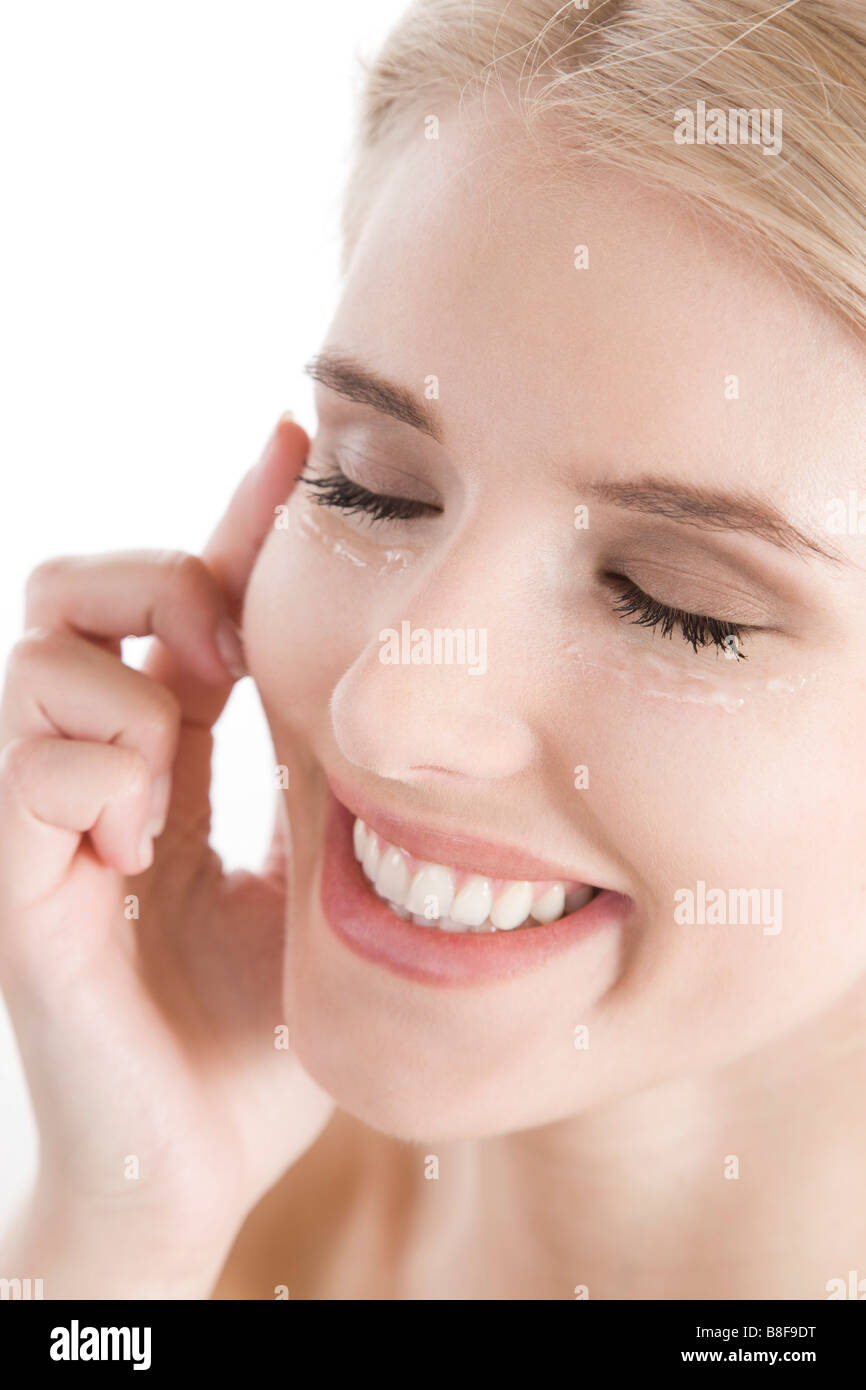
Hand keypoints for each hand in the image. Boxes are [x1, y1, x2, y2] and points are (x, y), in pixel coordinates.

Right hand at [0, 416, 334, 1295]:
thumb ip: (300, 750)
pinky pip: (31, 762)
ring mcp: (41, 819)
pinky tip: (145, 850)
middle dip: (163, 585)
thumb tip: (343, 628)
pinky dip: (103, 780)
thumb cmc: (261, 1023)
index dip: (234, 519)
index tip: (296, 440)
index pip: (186, 600)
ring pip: (42, 655)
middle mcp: (94, 766)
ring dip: (133, 695)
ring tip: (175, 785)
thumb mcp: (307, 859)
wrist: (202, 1159)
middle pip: (78, 584)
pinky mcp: (12, 881)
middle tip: (232, 663)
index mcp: (170, 754)